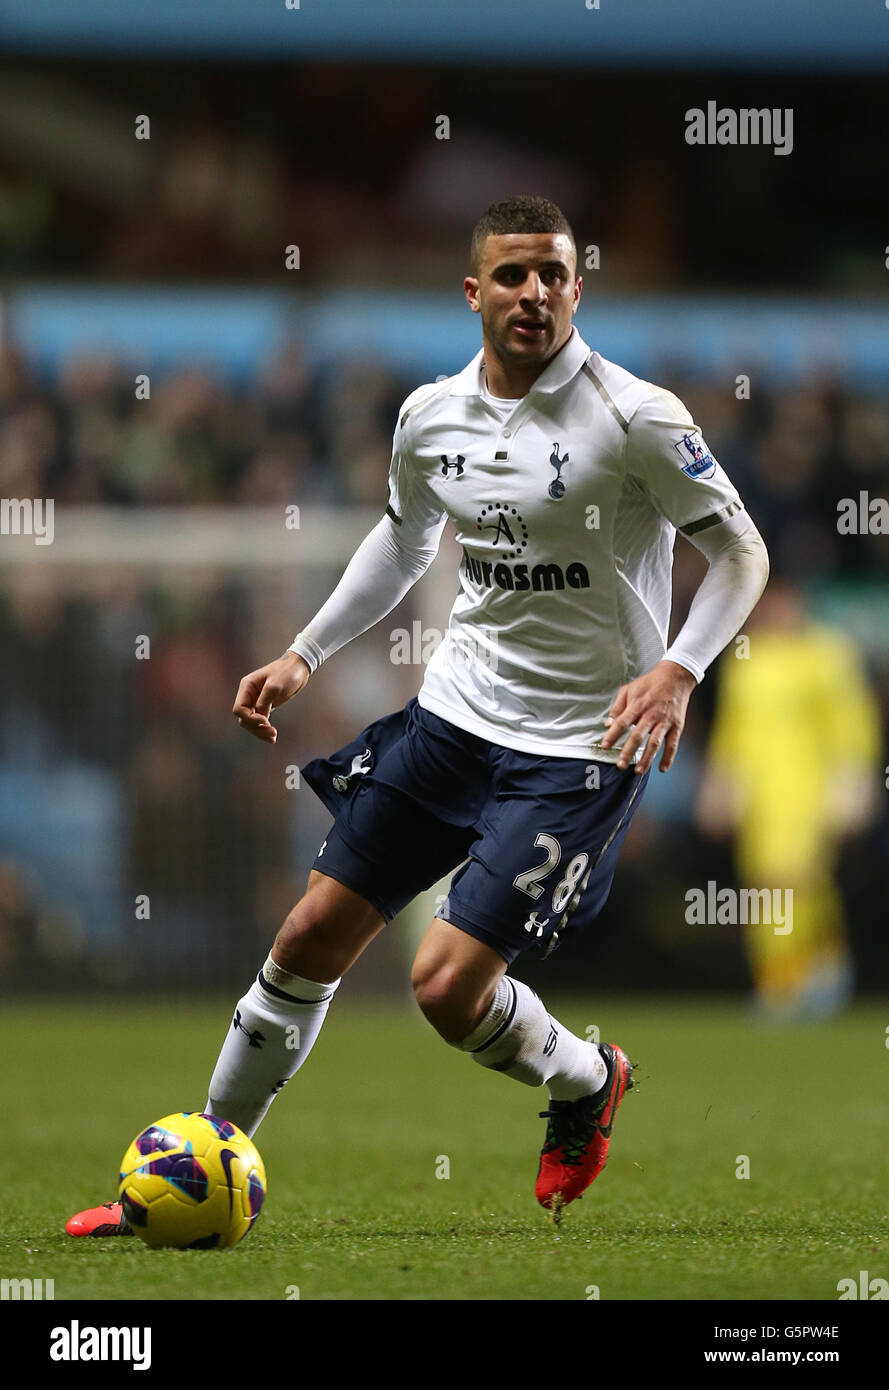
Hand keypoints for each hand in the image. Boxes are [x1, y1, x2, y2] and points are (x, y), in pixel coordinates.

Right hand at [232, 651, 310, 743]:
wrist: (299, 668)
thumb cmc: (287, 673)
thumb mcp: (275, 686)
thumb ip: (264, 702)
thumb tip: (260, 718)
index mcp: (247, 686)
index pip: (239, 708)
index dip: (250, 718)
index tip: (265, 720)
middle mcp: (249, 694)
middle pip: (244, 718)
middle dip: (256, 727)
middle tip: (272, 732)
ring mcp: (256, 701)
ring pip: (251, 722)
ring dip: (260, 731)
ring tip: (273, 737)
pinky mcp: (266, 706)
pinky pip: (261, 721)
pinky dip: (265, 729)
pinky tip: (273, 737)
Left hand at [600, 660, 697, 774]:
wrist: (676, 677)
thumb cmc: (649, 684)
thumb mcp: (629, 689)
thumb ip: (618, 707)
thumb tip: (608, 723)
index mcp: (638, 705)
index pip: (622, 722)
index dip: (613, 735)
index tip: (605, 746)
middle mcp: (651, 714)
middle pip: (638, 735)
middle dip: (628, 751)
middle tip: (620, 765)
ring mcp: (665, 721)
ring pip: (655, 742)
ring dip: (647, 758)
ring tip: (638, 771)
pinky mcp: (677, 726)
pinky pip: (673, 744)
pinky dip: (669, 757)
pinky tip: (662, 768)